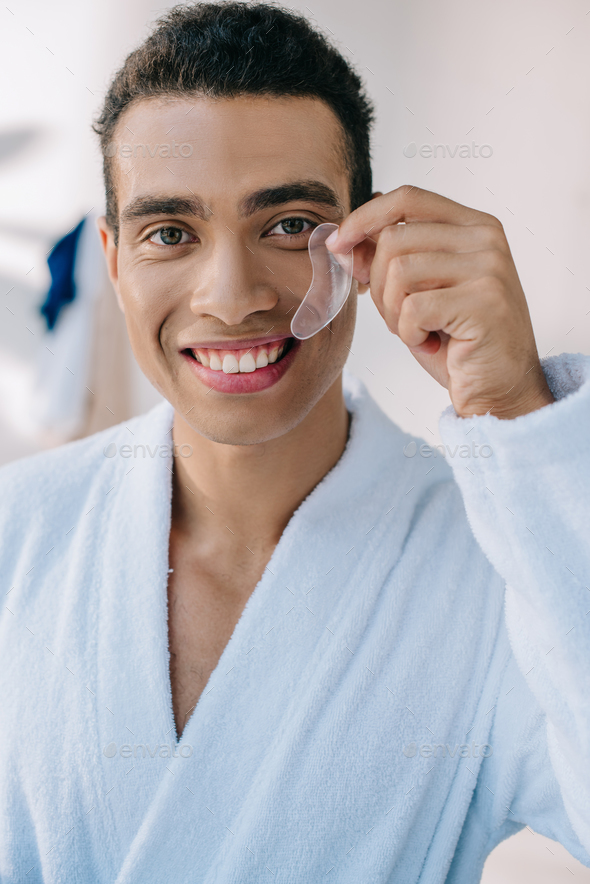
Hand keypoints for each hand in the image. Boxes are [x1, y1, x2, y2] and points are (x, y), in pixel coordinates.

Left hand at [326, 185, 554, 418]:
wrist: (498, 388)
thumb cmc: (457, 342)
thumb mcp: (419, 291)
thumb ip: (391, 259)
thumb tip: (343, 240)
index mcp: (474, 226)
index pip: (408, 198)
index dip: (364, 218)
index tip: (338, 244)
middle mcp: (486, 239)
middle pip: (395, 239)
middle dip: (378, 284)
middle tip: (396, 317)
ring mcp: (489, 268)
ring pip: (399, 271)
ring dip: (393, 311)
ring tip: (416, 331)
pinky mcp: (484, 302)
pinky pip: (413, 308)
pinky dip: (409, 333)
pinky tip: (430, 344)